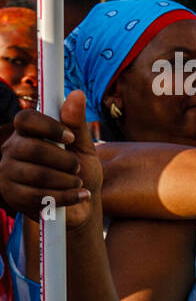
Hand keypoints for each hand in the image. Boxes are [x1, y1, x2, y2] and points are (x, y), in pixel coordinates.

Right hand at [0, 93, 98, 229]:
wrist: (80, 206)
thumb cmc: (80, 171)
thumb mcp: (83, 147)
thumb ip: (77, 123)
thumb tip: (77, 94)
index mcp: (27, 133)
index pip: (25, 119)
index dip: (48, 126)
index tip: (70, 137)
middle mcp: (12, 150)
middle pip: (32, 148)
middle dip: (64, 160)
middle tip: (77, 167)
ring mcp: (8, 173)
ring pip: (37, 174)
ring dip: (66, 180)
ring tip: (77, 182)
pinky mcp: (12, 196)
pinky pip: (38, 196)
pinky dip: (66, 196)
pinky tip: (79, 195)